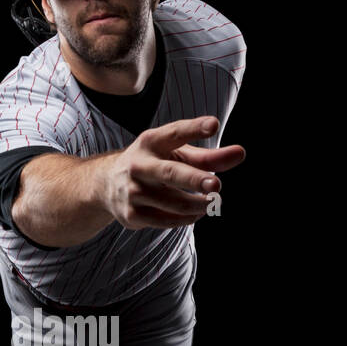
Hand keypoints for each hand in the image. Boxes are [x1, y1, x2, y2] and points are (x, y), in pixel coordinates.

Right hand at [100, 116, 245, 229]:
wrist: (106, 185)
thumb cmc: (154, 164)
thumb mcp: (177, 155)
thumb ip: (208, 156)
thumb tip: (240, 154)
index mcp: (151, 142)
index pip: (175, 133)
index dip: (194, 128)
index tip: (214, 125)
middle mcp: (139, 165)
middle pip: (170, 173)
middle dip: (194, 179)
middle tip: (217, 185)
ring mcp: (133, 191)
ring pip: (174, 203)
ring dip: (199, 205)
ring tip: (213, 202)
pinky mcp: (132, 215)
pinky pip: (167, 220)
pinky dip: (187, 218)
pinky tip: (196, 213)